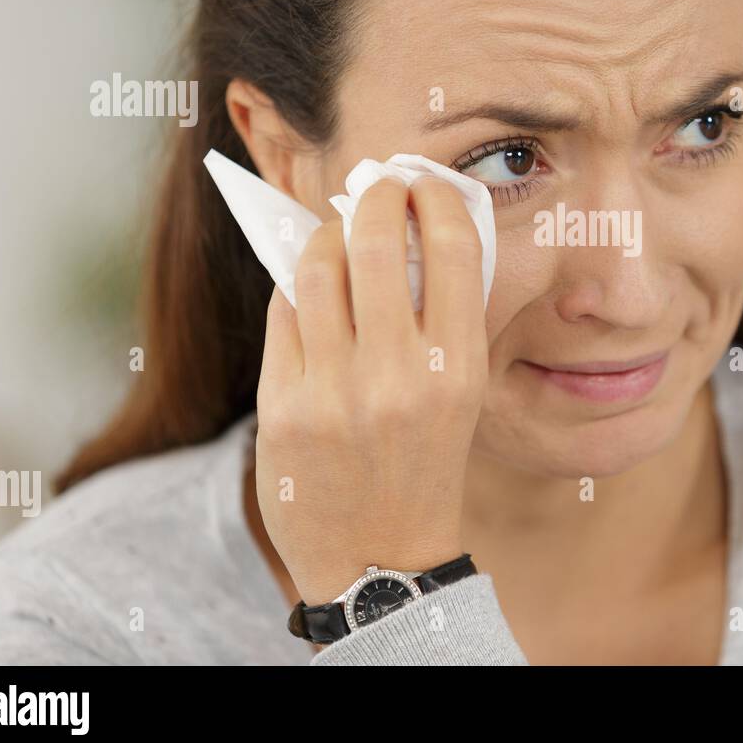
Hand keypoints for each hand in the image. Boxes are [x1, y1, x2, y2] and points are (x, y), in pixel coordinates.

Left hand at [253, 175, 488, 604]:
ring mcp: (334, 390)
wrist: (380, 558)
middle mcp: (398, 374)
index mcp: (457, 367)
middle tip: (378, 186)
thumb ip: (444, 316)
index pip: (452, 246)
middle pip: (376, 239)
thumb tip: (414, 229)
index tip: (424, 184)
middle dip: (376, 194)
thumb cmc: (426, 463)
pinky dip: (297, 286)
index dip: (434, 197)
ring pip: (317, 266)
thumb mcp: (460, 394)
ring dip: (327, 233)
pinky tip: (310, 288)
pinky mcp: (282, 405)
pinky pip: (284, 312)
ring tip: (337, 232)